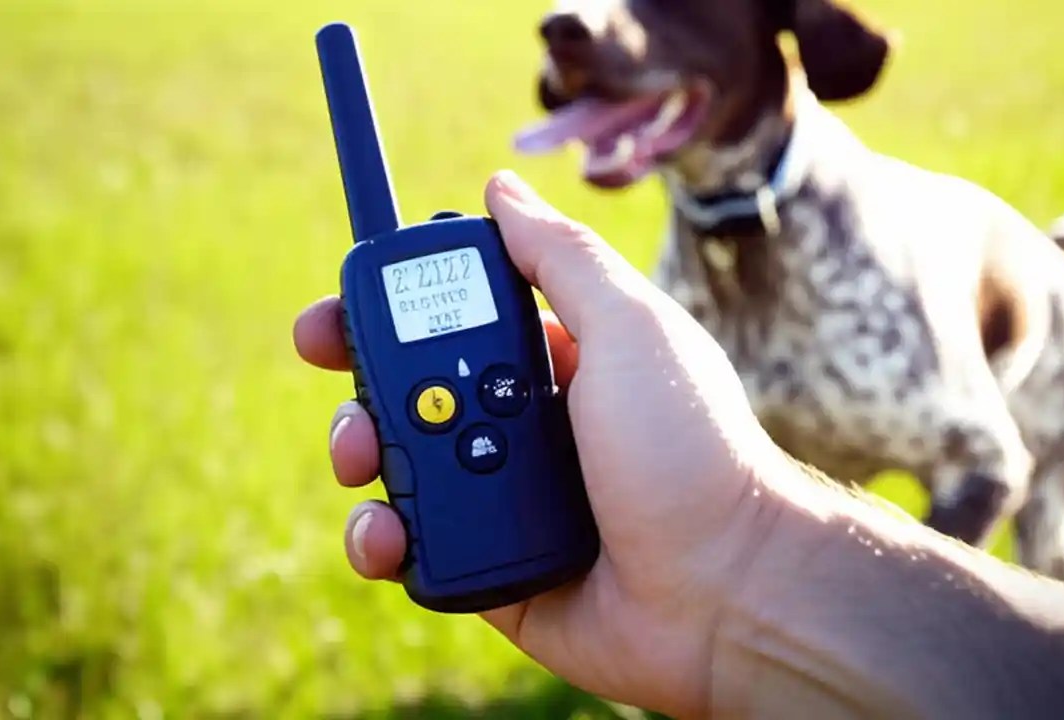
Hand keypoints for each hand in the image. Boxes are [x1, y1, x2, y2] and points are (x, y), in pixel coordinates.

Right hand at [293, 170, 793, 717]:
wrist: (725, 591)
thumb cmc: (692, 449)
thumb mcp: (630, 327)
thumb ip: (560, 257)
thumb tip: (501, 188)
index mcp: (557, 361)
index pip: (452, 323)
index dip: (389, 312)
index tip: (338, 312)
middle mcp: (525, 426)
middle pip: (410, 395)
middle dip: (361, 390)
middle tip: (349, 400)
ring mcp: (504, 500)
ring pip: (401, 470)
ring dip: (363, 460)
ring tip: (366, 466)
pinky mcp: (489, 568)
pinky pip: (414, 548)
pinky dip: (385, 541)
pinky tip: (388, 536)